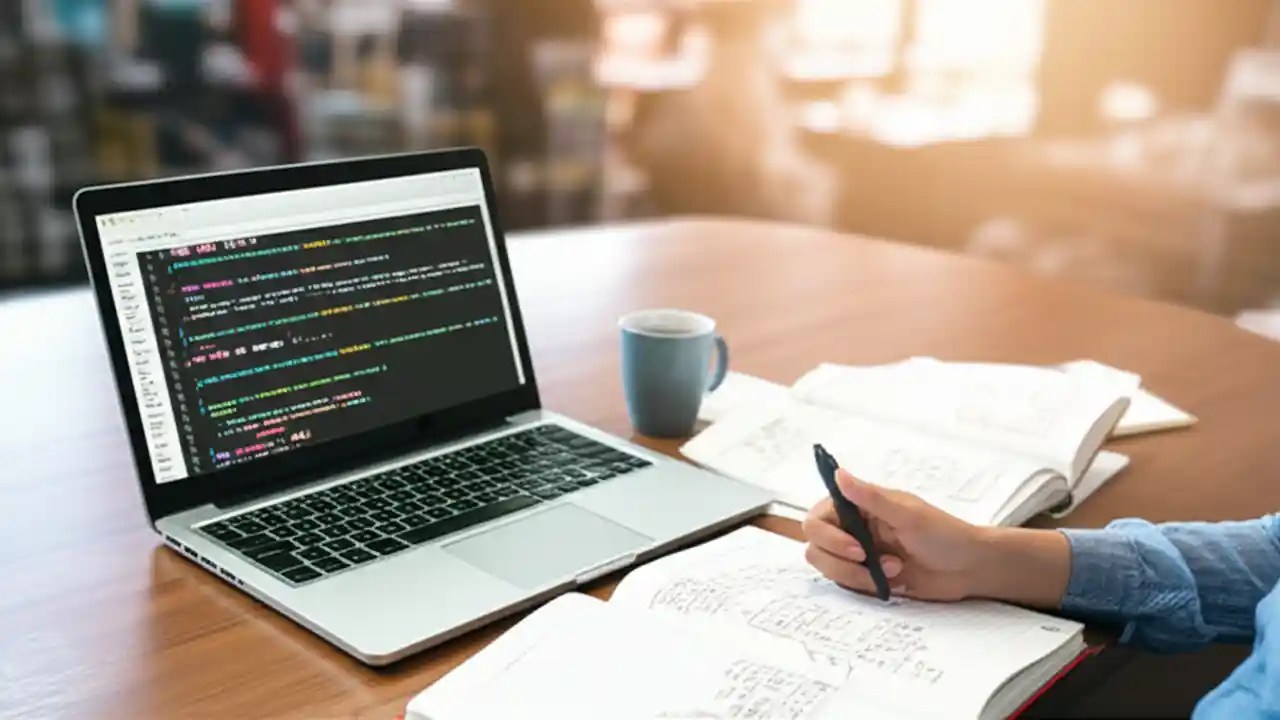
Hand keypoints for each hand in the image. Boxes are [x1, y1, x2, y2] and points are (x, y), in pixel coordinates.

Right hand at [802, 469, 985, 601]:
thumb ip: (870, 497)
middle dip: (841, 560)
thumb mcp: (908, 514)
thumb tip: (838, 474)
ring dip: (856, 575)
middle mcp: (853, 528)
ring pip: (828, 569)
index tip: (856, 547)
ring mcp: (858, 555)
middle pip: (816, 546)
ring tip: (893, 569)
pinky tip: (894, 580)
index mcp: (859, 506)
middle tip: (870, 560)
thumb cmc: (945, 534)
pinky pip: (846, 585)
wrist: (970, 568)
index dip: (828, 536)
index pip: (818, 518)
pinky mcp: (866, 578)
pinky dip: (866, 586)